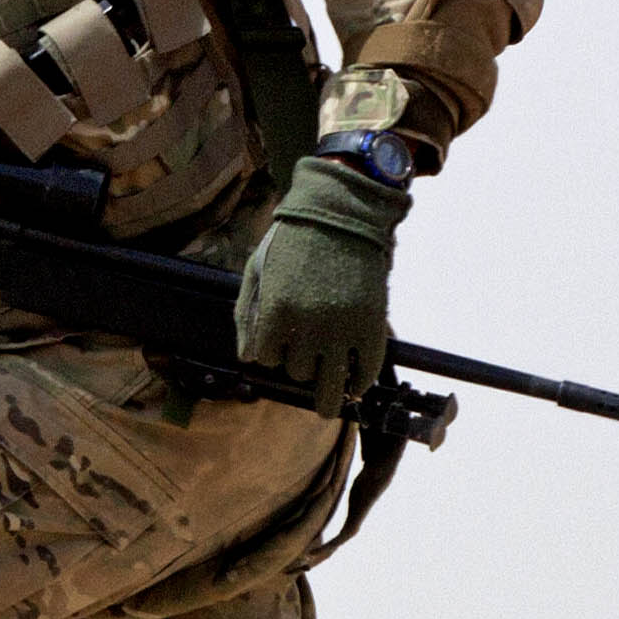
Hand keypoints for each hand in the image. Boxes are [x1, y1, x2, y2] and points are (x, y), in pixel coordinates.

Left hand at [231, 153, 407, 409]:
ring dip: (326, 389)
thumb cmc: (292, 241)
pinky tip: (356, 385)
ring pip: (330, 381)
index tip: (278, 345)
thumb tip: (247, 359)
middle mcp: (309, 325)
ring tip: (329, 402)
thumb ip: (247, 315)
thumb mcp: (256, 272)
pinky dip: (361, 381)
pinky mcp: (372, 325)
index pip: (265, 358)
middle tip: (305, 356)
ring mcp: (343, 327)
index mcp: (276, 312)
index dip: (270, 352)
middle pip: (296, 371)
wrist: (340, 216)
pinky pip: (367, 368)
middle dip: (297, 364)